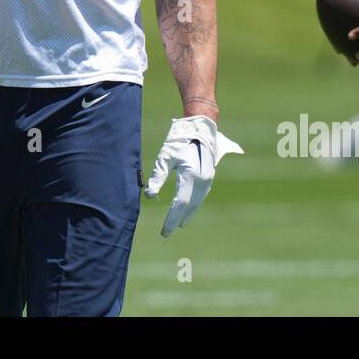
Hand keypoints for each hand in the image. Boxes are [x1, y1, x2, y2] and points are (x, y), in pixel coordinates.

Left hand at [144, 115, 242, 236]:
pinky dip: (193, 204)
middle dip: (177, 219)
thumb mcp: (165, 156)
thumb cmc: (180, 139)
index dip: (171, 219)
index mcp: (191, 176)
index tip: (164, 231)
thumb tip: (149, 196)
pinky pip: (200, 195)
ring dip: (187, 213)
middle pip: (189, 206)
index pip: (180, 204)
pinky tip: (188, 209)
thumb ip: (158, 176)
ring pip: (197, 202)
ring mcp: (208, 178)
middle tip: (166, 231)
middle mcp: (203, 180)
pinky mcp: (209, 175)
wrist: (200, 126)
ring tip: (177, 223)